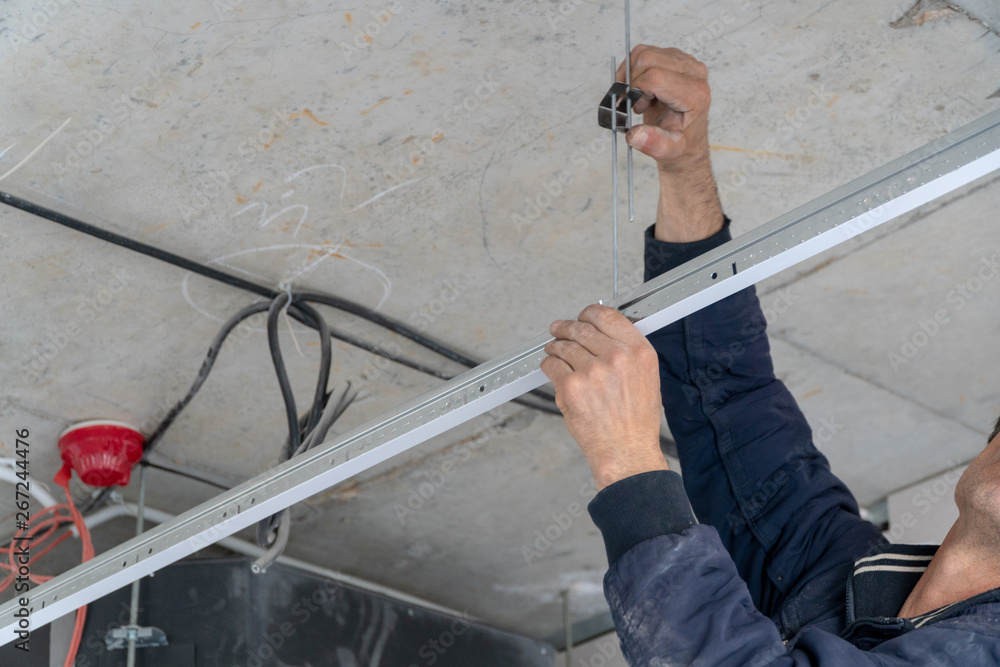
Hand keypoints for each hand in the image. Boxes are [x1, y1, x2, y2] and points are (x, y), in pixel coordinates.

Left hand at [541, 304, 667, 489]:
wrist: (626, 451)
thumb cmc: (636, 421)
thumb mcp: (646, 378)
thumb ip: (627, 352)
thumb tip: (604, 334)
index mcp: (638, 352)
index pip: (607, 316)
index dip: (588, 313)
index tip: (582, 316)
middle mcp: (617, 358)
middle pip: (581, 328)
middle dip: (566, 327)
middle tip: (558, 329)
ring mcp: (592, 371)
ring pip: (563, 345)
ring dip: (555, 346)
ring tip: (553, 349)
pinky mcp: (571, 387)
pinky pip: (552, 365)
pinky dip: (548, 364)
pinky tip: (551, 367)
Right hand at [618, 45, 710, 172]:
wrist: (687, 139)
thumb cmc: (679, 143)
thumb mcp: (667, 150)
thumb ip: (652, 144)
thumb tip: (634, 135)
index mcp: (695, 94)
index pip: (656, 78)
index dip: (636, 90)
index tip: (634, 106)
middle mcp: (694, 73)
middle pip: (648, 59)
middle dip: (632, 81)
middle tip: (634, 103)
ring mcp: (685, 62)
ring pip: (644, 53)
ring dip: (632, 75)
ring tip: (639, 97)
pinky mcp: (675, 58)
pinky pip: (644, 52)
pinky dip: (633, 69)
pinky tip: (639, 88)